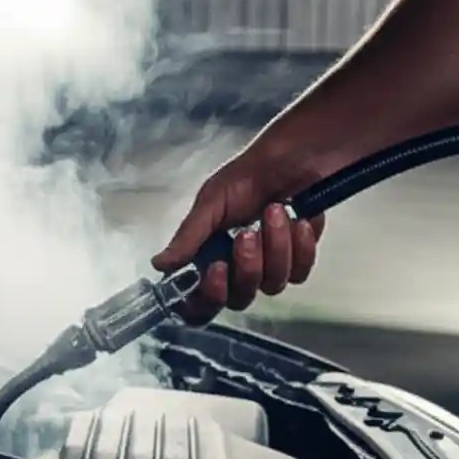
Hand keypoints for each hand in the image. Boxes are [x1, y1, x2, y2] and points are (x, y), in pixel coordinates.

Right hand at [151, 149, 325, 324]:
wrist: (294, 158)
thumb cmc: (248, 175)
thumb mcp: (212, 201)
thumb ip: (188, 237)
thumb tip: (159, 264)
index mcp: (210, 257)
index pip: (202, 300)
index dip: (208, 296)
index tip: (216, 269)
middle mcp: (238, 268)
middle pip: (239, 298)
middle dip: (247, 266)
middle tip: (246, 233)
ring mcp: (271, 266)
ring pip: (272, 284)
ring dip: (275, 246)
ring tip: (275, 209)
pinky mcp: (300, 259)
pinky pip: (299, 272)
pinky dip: (299, 245)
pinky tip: (299, 219)